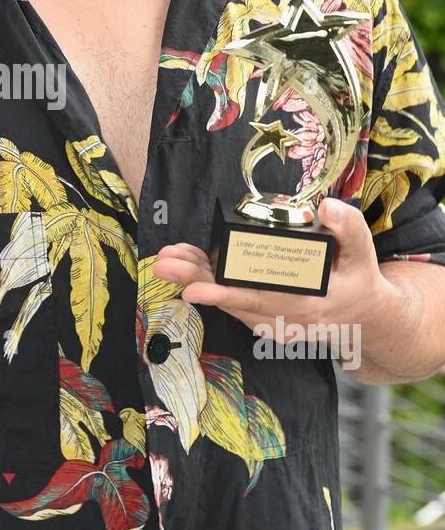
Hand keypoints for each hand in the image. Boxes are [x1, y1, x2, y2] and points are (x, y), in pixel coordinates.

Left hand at [152, 197, 399, 365]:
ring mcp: (273, 322)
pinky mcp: (265, 319)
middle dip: (195, 282)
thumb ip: (350, 229)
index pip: (258, 299)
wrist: (365, 319)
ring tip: (167, 259)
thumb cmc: (360, 280)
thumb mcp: (363, 254)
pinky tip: (189, 264)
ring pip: (228, 301)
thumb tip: (328, 207)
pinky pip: (232, 302)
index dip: (224, 294)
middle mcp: (284, 319)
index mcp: (307, 304)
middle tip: (163, 265)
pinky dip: (209, 284)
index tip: (192, 289)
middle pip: (232, 300)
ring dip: (196, 279)